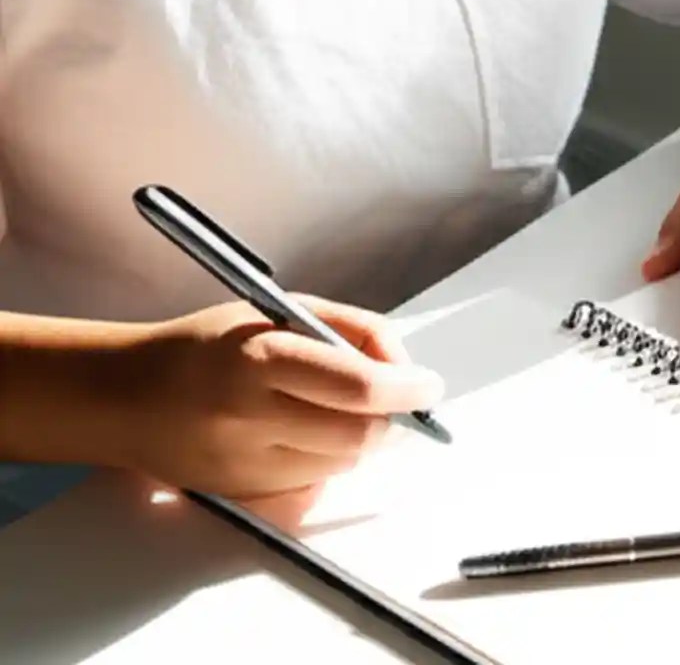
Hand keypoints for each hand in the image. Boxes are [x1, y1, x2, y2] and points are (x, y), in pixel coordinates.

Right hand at [116, 296, 442, 497]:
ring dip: (358, 436)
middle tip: (390, 396)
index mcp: (260, 359)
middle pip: (361, 436)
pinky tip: (294, 430)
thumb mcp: (276, 311)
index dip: (407, 389)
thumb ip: (348, 331)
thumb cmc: (206, 346)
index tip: (429, 386)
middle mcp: (252, 417)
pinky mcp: (246, 494)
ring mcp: (247, 464)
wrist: (123, 397)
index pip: (359, 387)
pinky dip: (325, 457)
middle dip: (388, 416)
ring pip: (345, 463)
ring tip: (328, 406)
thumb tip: (404, 366)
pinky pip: (316, 481)